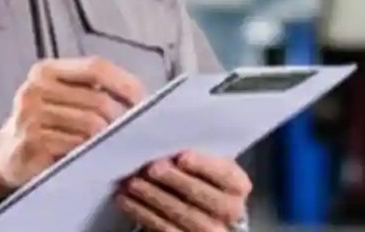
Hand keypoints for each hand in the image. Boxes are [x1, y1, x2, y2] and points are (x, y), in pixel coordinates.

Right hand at [0, 57, 144, 192]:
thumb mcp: (62, 97)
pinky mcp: (31, 143)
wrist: (7, 154)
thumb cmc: (45, 123)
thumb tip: (140, 97)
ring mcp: (30, 117)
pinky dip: (91, 152)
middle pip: (97, 100)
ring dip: (108, 138)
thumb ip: (92, 90)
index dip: (124, 82)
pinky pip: (76, 146)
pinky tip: (92, 155)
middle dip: (121, 119)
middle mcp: (35, 89)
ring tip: (113, 144)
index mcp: (46, 70)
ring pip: (91, 125)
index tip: (143, 99)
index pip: (95, 67)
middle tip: (131, 131)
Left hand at [116, 151, 251, 231]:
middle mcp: (230, 210)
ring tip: (131, 182)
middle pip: (202, 195)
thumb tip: (169, 141)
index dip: (204, 166)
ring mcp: (211, 229)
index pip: (226, 174)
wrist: (198, 209)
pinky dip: (142, 213)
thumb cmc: (198, 176)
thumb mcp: (205, 163)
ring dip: (152, 196)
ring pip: (181, 214)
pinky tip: (126, 200)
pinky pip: (164, 229)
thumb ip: (195, 155)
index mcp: (238, 185)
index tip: (182, 156)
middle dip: (174, 180)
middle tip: (151, 167)